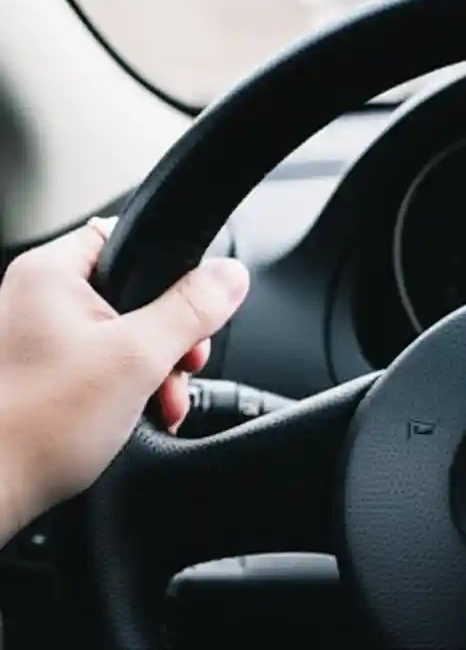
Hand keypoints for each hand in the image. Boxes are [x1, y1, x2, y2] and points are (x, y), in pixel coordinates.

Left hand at [0, 219, 247, 540]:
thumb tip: (230, 276)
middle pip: (137, 291)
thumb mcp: (138, 357)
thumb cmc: (37, 425)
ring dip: (158, 368)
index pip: (129, 238)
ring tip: (161, 401)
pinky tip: (142, 413)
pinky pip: (107, 363)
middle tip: (179, 366)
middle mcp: (40, 299)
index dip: (171, 270)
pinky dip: (132, 386)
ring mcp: (41, 337)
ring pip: (127, 332)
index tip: (194, 307)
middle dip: (172, 336)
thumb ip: (191, 310)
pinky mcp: (47, 373)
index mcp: (51, 275)